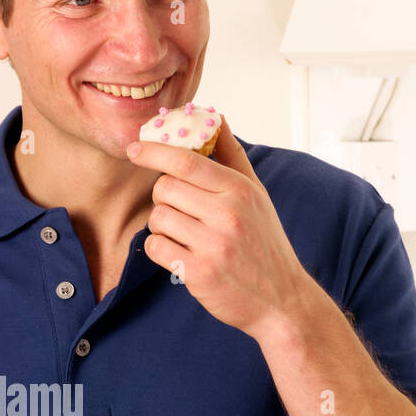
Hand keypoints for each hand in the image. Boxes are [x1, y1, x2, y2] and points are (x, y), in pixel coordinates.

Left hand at [128, 117, 315, 341]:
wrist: (281, 300)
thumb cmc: (264, 243)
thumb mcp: (256, 195)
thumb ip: (232, 155)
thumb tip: (215, 116)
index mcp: (240, 190)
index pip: (185, 161)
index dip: (153, 152)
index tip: (135, 149)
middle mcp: (227, 214)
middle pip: (165, 189)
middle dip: (163, 197)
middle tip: (181, 210)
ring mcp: (212, 245)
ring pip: (158, 218)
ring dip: (162, 225)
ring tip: (184, 234)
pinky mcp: (198, 272)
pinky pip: (156, 248)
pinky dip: (160, 250)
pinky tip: (180, 254)